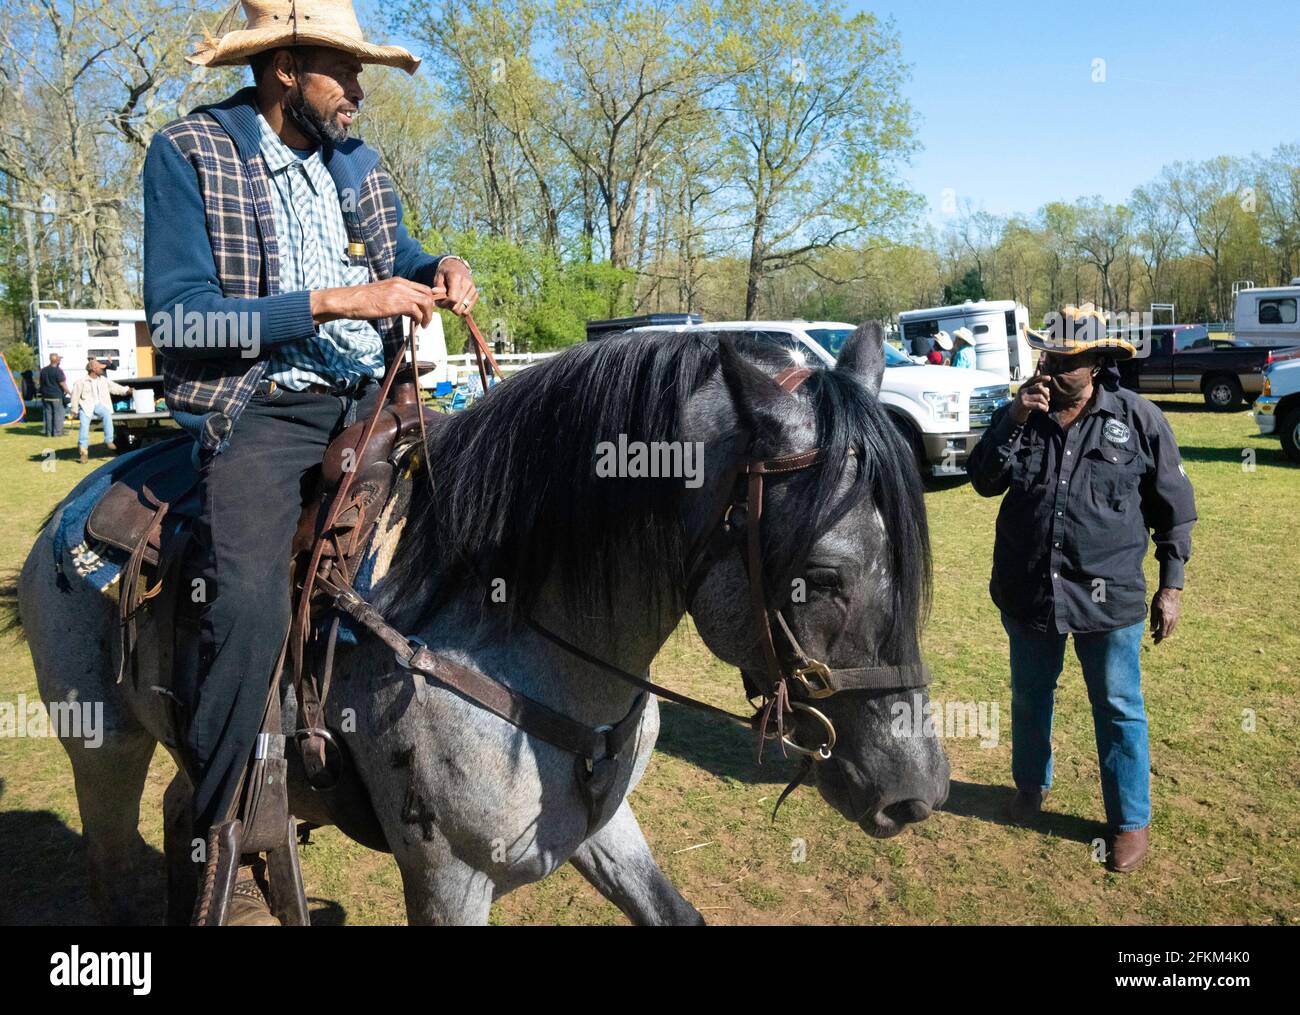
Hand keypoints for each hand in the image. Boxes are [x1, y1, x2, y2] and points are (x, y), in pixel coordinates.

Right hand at [311, 277, 437, 328]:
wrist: (349, 300)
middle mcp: (401, 284)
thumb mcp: (383, 293)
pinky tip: (415, 325)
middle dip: (430, 309)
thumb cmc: (362, 300)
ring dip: (427, 316)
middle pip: (427, 294)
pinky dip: (419, 319)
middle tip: (426, 320)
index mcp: (399, 281)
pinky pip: (416, 311)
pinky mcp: (396, 303)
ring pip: (425, 302)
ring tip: (423, 325)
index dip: (429, 300)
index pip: (422, 288)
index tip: (427, 311)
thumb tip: (407, 308)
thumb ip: (396, 297)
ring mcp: (399, 293)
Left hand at [432, 256, 477, 317]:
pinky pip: (467, 310)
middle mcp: (467, 284)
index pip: (453, 299)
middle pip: (458, 307)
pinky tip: (456, 301)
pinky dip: (461, 308)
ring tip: (450, 300)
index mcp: (456, 277)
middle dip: (449, 306)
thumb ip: (438, 288)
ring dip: (455, 308)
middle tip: (443, 300)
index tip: (439, 300)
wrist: (457, 266)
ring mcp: (473, 290)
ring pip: (463, 311)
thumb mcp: (438, 278)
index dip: (444, 303)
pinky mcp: (476, 295)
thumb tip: (435, 293)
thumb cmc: (445, 274)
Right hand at [1009, 372, 1049, 423]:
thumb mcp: (1027, 393)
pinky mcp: (1024, 405)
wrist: (1014, 414)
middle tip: (1048, 399)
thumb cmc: (1023, 403)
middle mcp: (1022, 390)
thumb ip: (1035, 387)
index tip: (1049, 378)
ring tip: (1046, 406)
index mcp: (1024, 386)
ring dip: (1046, 402)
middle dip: (1046, 393)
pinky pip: (1038, 405)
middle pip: (1039, 387)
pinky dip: (1044, 407)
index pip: (1033, 379)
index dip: (1042, 377)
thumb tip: (1045, 381)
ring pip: (1040, 396)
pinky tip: (1045, 409)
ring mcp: (1022, 397)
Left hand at [1150, 587, 1180, 643]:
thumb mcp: (1153, 609)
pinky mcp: (1177, 616)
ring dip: (1164, 632)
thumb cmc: (1160, 599)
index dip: (1158, 639)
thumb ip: (1153, 621)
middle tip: (1153, 636)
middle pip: (1167, 633)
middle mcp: (1172, 621)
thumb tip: (1152, 630)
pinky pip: (1173, 625)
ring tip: (1156, 631)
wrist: (1170, 591)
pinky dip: (1168, 628)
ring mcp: (1176, 618)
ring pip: (1171, 630)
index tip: (1154, 642)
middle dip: (1160, 636)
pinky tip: (1162, 626)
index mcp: (1165, 620)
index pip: (1162, 634)